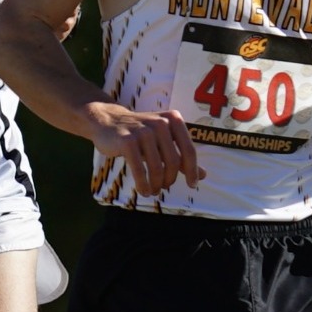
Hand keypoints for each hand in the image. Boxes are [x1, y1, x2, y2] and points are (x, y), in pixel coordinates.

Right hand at [89, 102, 204, 196]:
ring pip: (157, 167)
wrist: (108, 122)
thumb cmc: (140, 134)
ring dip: (156, 184)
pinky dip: (143, 184)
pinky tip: (143, 191)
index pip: (189, 150)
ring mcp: (142, 131)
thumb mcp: (163, 142)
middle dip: (170, 179)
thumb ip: (182, 156)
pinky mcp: (126, 140)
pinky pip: (139, 169)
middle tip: (164, 187)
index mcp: (173, 120)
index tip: (192, 185)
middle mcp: (160, 123)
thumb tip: (203, 176)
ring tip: (153, 191)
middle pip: (174, 161)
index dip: (193, 170)